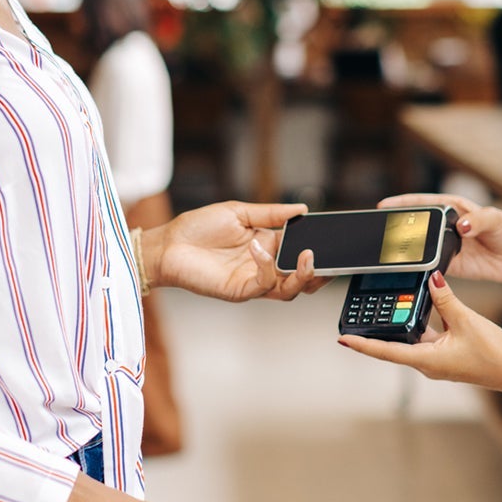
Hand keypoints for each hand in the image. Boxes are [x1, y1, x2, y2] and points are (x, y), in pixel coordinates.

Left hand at [145, 201, 330, 300]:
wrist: (168, 243)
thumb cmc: (198, 227)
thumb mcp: (239, 211)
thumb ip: (271, 213)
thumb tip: (302, 209)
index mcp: (268, 246)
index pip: (301, 252)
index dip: (318, 250)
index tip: (333, 240)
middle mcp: (265, 266)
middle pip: (302, 278)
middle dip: (320, 271)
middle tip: (325, 257)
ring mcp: (253, 281)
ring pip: (290, 290)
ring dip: (302, 274)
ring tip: (306, 255)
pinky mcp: (239, 291)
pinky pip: (264, 285)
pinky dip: (268, 266)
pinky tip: (259, 247)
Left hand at [337, 271, 501, 388]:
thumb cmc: (493, 354)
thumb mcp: (465, 320)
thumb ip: (445, 298)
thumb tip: (432, 278)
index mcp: (426, 360)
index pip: (385, 351)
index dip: (362, 345)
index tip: (342, 339)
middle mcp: (427, 364)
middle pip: (393, 346)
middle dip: (377, 332)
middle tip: (357, 317)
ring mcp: (436, 361)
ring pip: (410, 341)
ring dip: (399, 327)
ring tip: (383, 310)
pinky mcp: (446, 357)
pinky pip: (426, 339)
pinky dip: (419, 326)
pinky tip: (418, 309)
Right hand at [378, 193, 501, 294]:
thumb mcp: (496, 220)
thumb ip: (479, 220)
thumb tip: (462, 226)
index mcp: (453, 208)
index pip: (422, 203)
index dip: (402, 204)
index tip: (384, 206)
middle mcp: (445, 227)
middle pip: (416, 225)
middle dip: (397, 226)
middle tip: (380, 231)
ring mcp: (445, 246)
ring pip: (419, 246)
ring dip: (405, 249)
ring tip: (388, 251)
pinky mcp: (448, 265)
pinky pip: (429, 265)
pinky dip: (419, 267)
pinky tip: (409, 269)